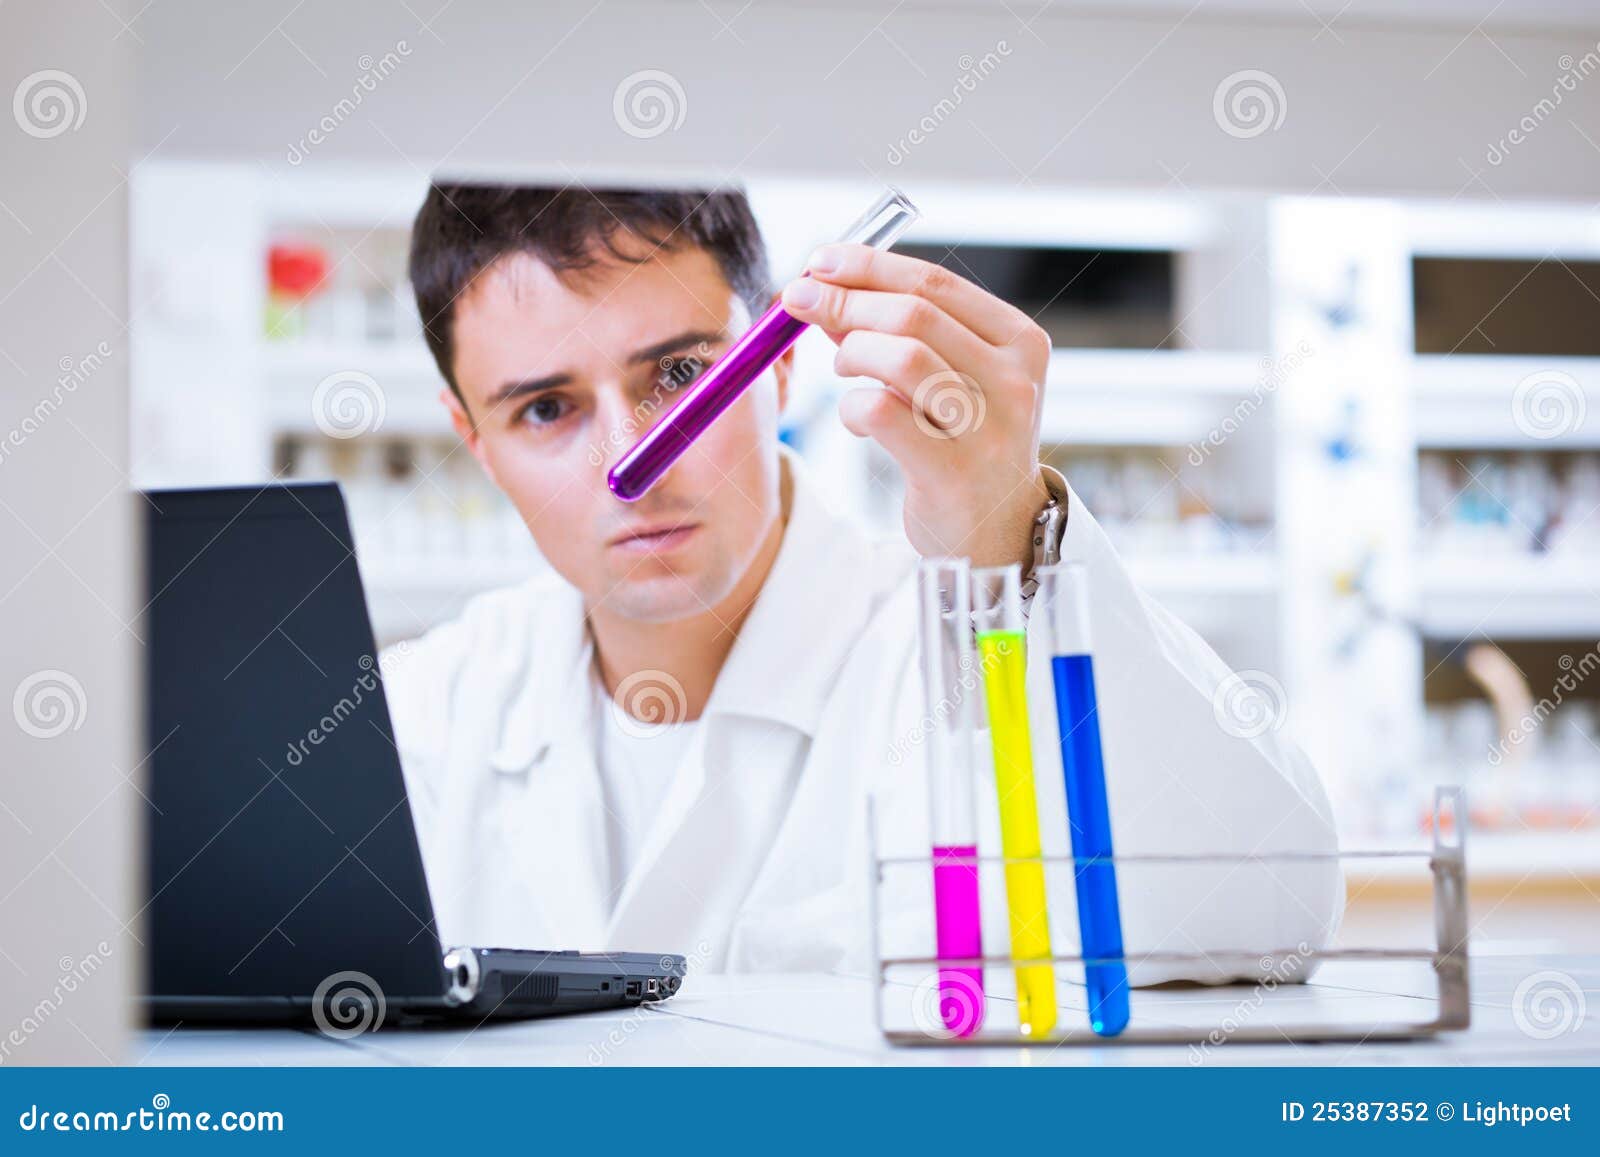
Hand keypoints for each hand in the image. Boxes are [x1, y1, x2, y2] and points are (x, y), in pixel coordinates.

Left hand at [781, 243, 1052, 569]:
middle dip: (846, 300)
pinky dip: (852, 408)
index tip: (821, 262)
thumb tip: (831, 288)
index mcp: (1019, 341)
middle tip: (800, 301)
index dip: (869, 265)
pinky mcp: (953, 471)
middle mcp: (1013, 380)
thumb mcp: (952, 377)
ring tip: (842, 367)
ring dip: (852, 352)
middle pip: (914, 314)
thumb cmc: (967, 443)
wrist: (999, 531)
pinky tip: (856, 420)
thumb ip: (901, 331)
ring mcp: (988, 427)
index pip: (936, 283)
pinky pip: (881, 414)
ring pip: (901, 357)